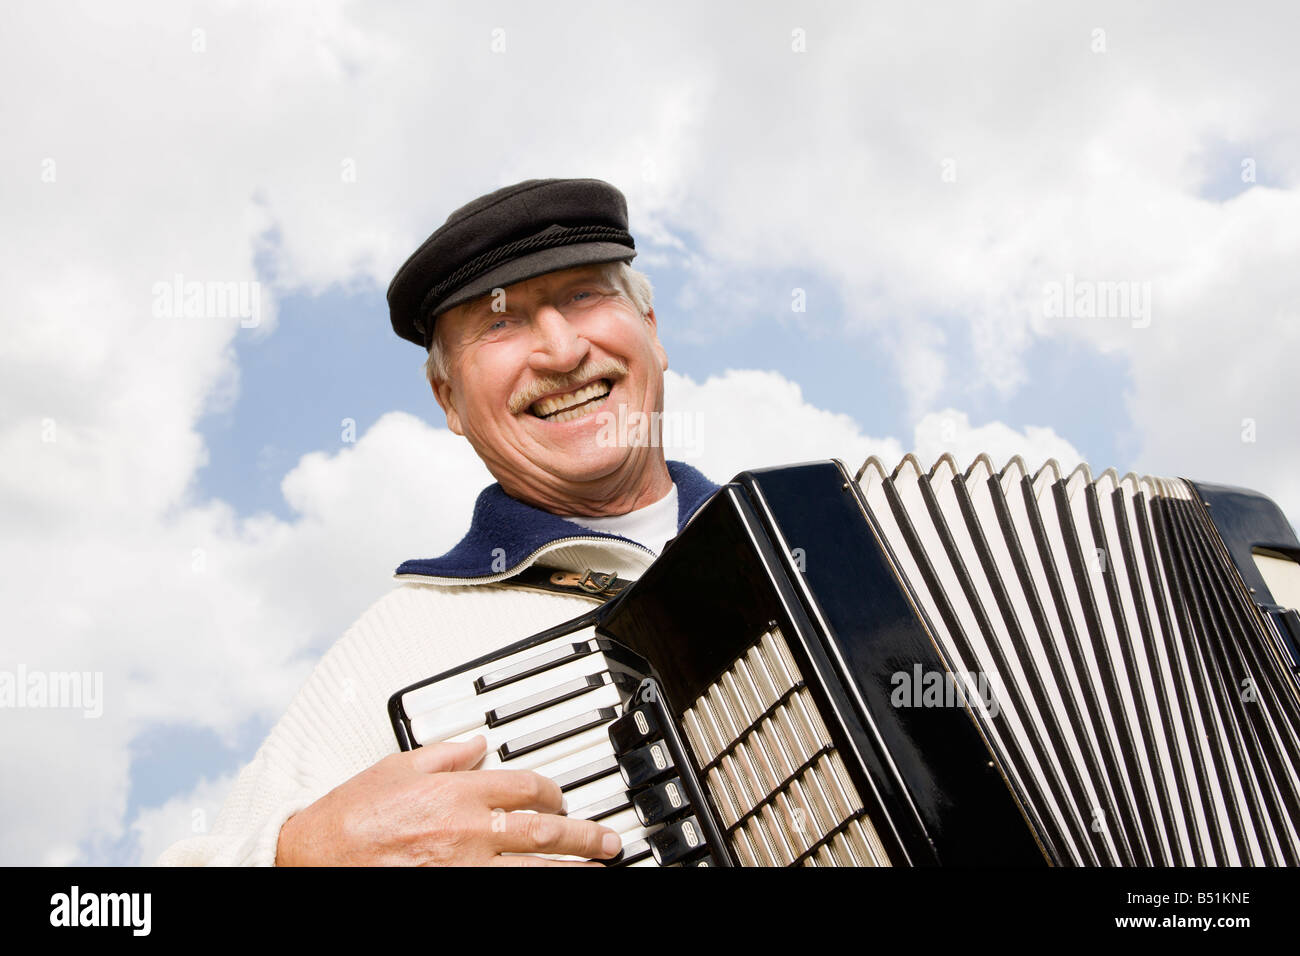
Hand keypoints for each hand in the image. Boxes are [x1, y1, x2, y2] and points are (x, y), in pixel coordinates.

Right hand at [275, 735, 623, 865]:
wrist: (314, 858)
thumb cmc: (349, 818)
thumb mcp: (397, 767)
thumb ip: (445, 752)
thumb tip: (476, 742)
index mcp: (457, 791)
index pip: (524, 786)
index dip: (552, 792)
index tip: (561, 800)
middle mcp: (468, 829)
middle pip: (542, 830)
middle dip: (583, 836)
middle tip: (608, 842)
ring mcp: (464, 867)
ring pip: (535, 867)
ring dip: (572, 869)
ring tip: (598, 869)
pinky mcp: (455, 892)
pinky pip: (507, 891)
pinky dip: (533, 888)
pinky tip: (553, 887)